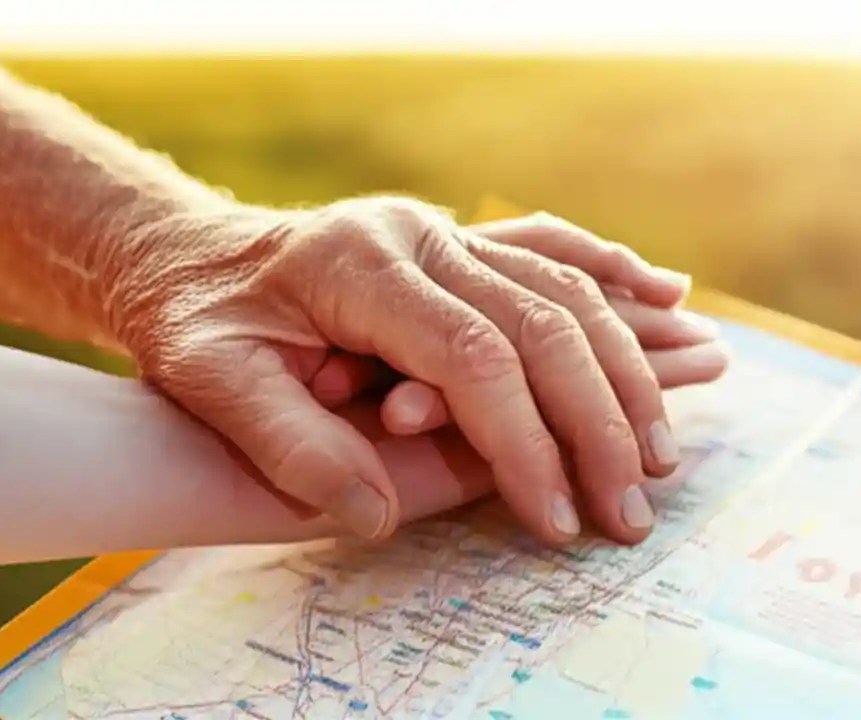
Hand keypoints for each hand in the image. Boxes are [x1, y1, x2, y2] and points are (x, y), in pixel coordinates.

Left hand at [109, 200, 725, 546]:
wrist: (193, 256)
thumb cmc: (199, 324)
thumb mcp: (210, 383)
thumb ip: (288, 445)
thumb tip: (376, 516)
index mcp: (363, 267)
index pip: (475, 358)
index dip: (526, 442)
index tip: (559, 519)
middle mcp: (422, 236)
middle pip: (545, 323)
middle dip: (600, 422)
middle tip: (634, 507)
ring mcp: (449, 230)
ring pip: (567, 289)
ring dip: (627, 369)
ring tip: (663, 450)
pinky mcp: (464, 239)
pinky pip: (555, 248)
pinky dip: (615, 275)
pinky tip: (667, 297)